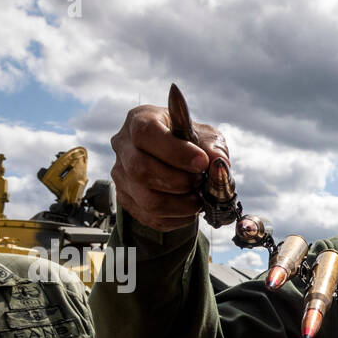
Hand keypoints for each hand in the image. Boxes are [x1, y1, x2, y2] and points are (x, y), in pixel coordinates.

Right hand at [109, 105, 229, 231]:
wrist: (177, 162)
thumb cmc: (190, 143)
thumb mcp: (206, 136)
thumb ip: (213, 146)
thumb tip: (217, 162)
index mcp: (139, 120)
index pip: (146, 133)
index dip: (175, 151)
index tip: (202, 162)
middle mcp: (123, 146)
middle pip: (140, 169)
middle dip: (179, 181)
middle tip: (200, 181)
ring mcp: (121, 175)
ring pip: (147, 199)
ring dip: (181, 204)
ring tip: (198, 197)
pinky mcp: (126, 200)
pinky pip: (152, 218)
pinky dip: (178, 218)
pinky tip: (189, 208)